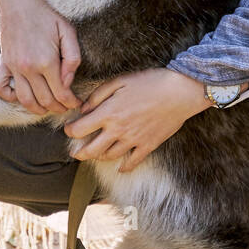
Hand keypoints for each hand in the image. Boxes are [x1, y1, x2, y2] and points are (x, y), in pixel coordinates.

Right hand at [0, 0, 81, 114]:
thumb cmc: (47, 11)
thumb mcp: (68, 31)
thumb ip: (72, 58)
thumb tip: (68, 82)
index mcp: (46, 61)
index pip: (61, 94)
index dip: (72, 103)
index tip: (78, 103)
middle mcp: (28, 68)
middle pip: (45, 101)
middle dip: (58, 108)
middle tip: (67, 107)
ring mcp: (13, 67)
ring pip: (25, 100)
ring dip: (38, 109)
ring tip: (49, 107)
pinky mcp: (4, 62)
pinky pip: (1, 88)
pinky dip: (10, 97)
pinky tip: (22, 95)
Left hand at [63, 67, 215, 171]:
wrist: (179, 92)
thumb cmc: (150, 82)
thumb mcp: (120, 81)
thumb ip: (98, 95)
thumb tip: (84, 109)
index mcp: (108, 113)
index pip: (79, 129)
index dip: (70, 130)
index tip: (70, 129)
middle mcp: (117, 130)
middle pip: (90, 150)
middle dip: (79, 153)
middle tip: (76, 152)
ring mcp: (133, 140)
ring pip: (109, 157)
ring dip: (99, 157)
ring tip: (96, 154)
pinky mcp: (147, 146)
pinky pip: (132, 162)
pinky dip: (123, 167)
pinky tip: (120, 167)